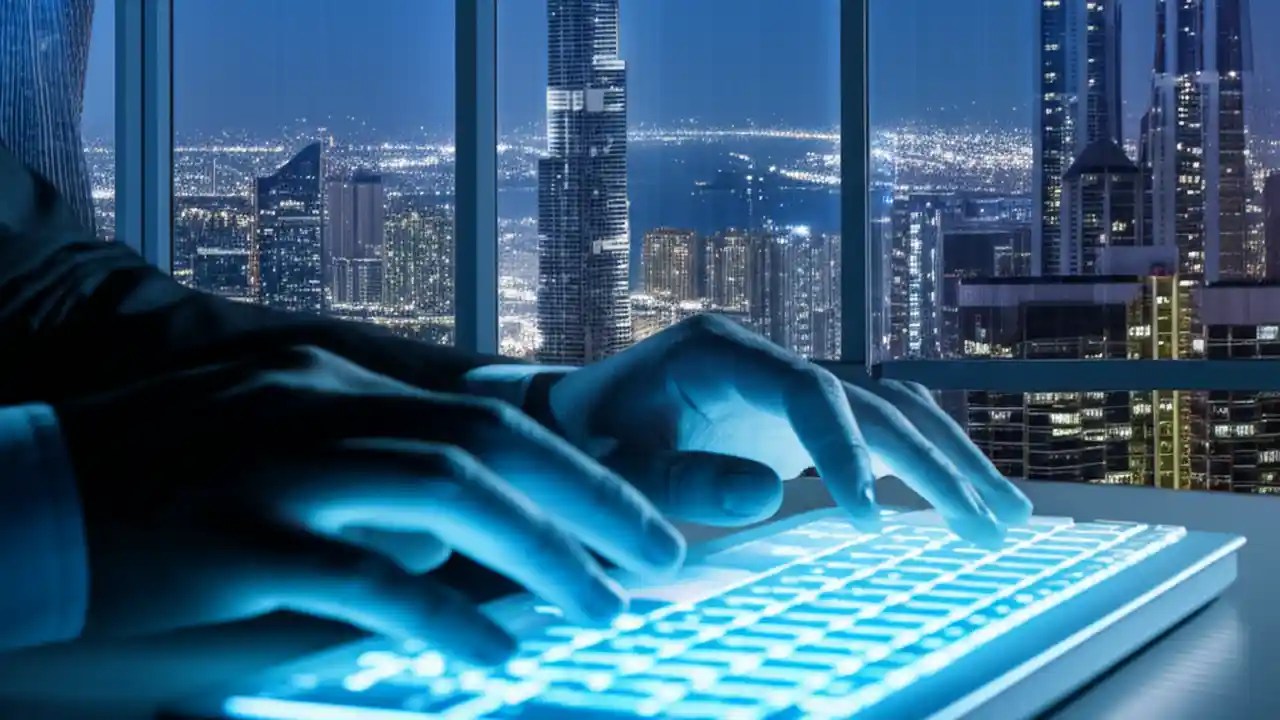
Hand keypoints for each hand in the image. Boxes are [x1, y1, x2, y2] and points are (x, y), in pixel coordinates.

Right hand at [53, 346, 683, 664]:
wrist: (28, 505)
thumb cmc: (159, 491)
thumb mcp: (278, 457)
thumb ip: (369, 485)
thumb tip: (455, 542)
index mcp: (334, 383)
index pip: (488, 416)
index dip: (579, 470)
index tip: (640, 521)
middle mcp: (317, 405)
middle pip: (492, 442)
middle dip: (593, 502)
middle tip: (661, 559)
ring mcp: (276, 463)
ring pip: (447, 494)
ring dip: (542, 555)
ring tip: (602, 610)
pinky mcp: (236, 534)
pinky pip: (364, 575)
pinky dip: (443, 616)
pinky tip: (495, 658)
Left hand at [539, 315, 1031, 543]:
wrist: (571, 428)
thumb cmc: (584, 447)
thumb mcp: (612, 467)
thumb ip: (677, 479)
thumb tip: (772, 490)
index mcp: (720, 352)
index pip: (809, 390)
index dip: (846, 452)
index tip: (869, 524)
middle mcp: (768, 358)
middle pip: (871, 399)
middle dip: (932, 463)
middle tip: (986, 526)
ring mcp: (788, 384)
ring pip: (889, 411)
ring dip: (948, 462)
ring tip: (1007, 517)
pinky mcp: (798, 417)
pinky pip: (876, 432)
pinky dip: (922, 463)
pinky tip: (967, 498)